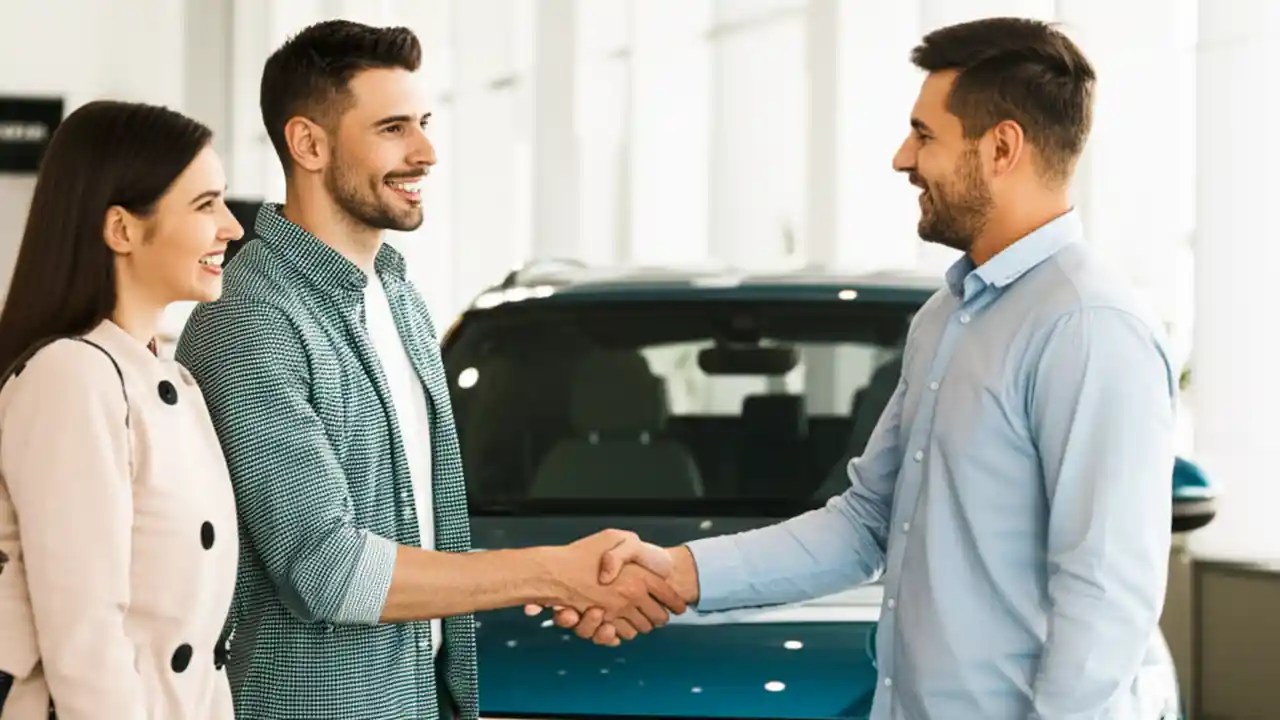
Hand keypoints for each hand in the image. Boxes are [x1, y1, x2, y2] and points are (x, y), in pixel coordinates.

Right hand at [536, 530, 685, 642]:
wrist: (554, 572)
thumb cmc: (583, 553)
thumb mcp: (614, 536)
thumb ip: (633, 547)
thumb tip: (644, 566)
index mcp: (640, 576)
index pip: (669, 595)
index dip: (676, 602)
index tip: (680, 607)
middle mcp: (632, 596)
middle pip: (658, 617)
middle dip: (661, 617)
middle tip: (661, 614)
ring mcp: (617, 612)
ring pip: (641, 629)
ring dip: (643, 626)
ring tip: (643, 619)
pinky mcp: (603, 624)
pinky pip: (621, 636)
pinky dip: (623, 633)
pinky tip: (621, 625)